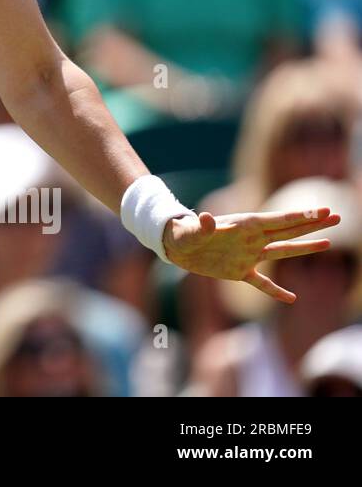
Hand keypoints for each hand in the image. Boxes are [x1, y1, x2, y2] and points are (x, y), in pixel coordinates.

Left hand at [162, 207, 341, 303]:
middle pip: (287, 231)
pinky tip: (292, 299)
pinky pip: (261, 283)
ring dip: (304, 248)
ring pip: (282, 252)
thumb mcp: (191, 230)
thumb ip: (202, 227)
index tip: (323, 211)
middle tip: (336, 216)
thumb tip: (206, 218)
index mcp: (244, 226)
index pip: (278, 221)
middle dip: (312, 224)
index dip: (301, 216)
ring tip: (328, 243)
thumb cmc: (182, 233)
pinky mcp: (239, 272)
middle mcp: (251, 239)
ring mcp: (247, 255)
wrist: (174, 246)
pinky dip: (275, 291)